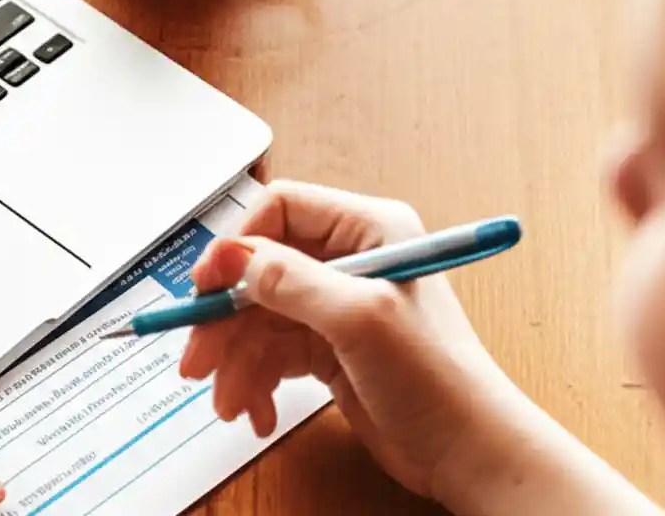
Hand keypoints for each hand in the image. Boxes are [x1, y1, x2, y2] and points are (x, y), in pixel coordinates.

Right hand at [178, 181, 537, 508]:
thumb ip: (290, 281)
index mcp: (369, 229)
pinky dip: (255, 381)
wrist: (467, 453)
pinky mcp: (328, 346)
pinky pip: (271, 353)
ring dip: (235, 361)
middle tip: (197, 359)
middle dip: (224, 320)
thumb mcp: (359, 319)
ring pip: (257, 317)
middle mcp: (351, 259)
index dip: (236, 247)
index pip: (279, 211)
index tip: (206, 287)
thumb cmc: (439, 378)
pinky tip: (257, 411)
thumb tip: (231, 255)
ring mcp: (337, 304)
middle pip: (259, 271)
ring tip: (230, 403)